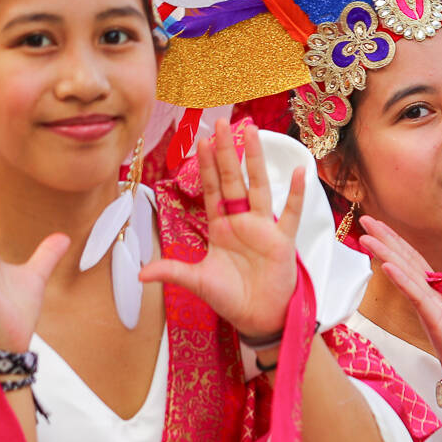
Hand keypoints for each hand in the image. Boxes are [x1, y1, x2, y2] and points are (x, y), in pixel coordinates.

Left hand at [138, 125, 303, 337]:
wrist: (258, 318)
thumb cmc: (230, 299)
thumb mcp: (197, 282)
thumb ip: (172, 271)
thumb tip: (141, 274)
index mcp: (220, 227)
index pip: (211, 189)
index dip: (207, 165)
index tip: (203, 140)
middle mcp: (242, 222)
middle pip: (232, 179)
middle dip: (226, 151)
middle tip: (221, 123)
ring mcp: (263, 228)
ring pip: (258, 186)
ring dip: (255, 160)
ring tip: (252, 132)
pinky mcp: (282, 241)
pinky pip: (290, 213)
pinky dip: (296, 194)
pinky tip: (300, 172)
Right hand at [359, 214, 441, 390]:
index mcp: (436, 292)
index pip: (413, 260)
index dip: (396, 240)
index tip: (378, 223)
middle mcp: (427, 298)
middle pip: (403, 262)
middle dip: (384, 240)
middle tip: (363, 219)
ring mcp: (428, 310)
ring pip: (404, 276)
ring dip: (385, 255)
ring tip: (367, 237)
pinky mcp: (434, 322)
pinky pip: (417, 298)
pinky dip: (403, 281)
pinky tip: (388, 266)